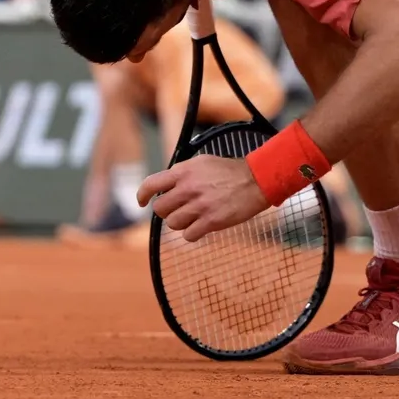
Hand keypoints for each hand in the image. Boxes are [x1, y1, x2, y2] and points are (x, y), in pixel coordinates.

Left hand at [137, 155, 269, 241]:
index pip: (151, 184)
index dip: (142, 195)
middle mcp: (188, 188)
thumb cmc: (229, 171)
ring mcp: (199, 205)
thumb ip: (182, 173)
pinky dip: (193, 234)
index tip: (142, 202)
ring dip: (181, 223)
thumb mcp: (202, 162)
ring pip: (173, 224)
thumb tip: (165, 185)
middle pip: (160, 209)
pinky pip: (189, 236)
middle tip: (179, 209)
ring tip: (194, 217)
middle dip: (167, 211)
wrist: (256, 180)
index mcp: (184, 171)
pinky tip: (202, 226)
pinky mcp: (211, 221)